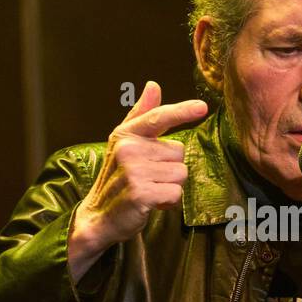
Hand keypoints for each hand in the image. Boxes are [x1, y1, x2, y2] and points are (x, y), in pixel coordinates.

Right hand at [68, 81, 207, 279]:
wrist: (98, 217)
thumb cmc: (116, 178)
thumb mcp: (124, 143)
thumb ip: (141, 115)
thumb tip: (153, 85)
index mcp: (126, 135)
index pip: (158, 118)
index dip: (182, 111)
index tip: (202, 107)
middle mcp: (129, 149)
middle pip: (179, 153)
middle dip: (170, 168)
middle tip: (148, 178)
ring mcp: (134, 171)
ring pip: (180, 174)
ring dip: (170, 186)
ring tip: (149, 190)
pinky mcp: (141, 193)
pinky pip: (175, 193)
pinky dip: (168, 202)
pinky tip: (151, 203)